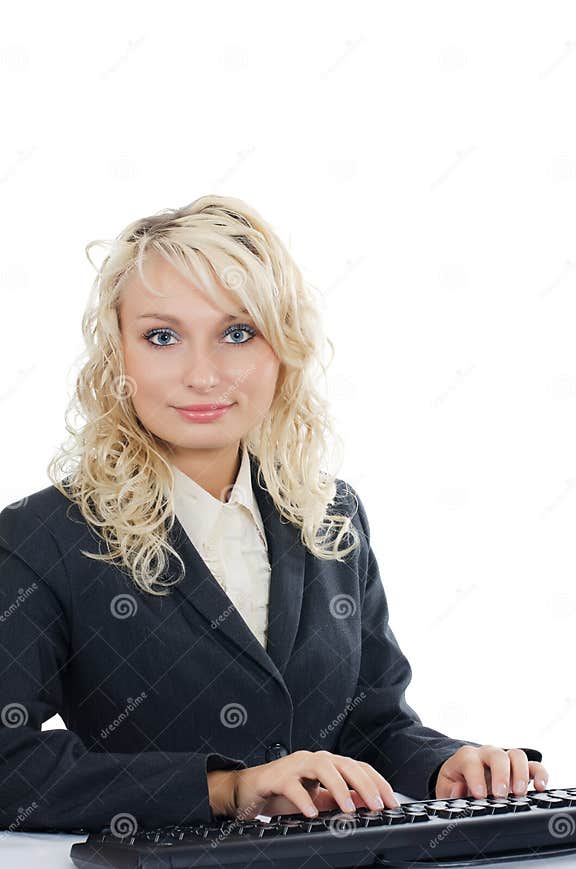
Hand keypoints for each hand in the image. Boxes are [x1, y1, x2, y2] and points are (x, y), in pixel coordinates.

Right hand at [230, 750, 400, 819]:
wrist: (249, 792)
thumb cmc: (284, 793)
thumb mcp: (318, 798)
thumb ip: (340, 798)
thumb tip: (366, 802)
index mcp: (327, 764)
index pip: (358, 767)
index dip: (377, 783)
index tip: (392, 802)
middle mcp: (314, 760)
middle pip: (345, 764)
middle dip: (365, 784)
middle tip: (378, 806)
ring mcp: (295, 765)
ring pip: (322, 767)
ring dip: (338, 787)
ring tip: (350, 809)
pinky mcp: (277, 777)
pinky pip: (293, 785)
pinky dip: (304, 799)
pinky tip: (312, 813)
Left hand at [435, 745, 548, 799]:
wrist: (463, 778)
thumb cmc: (456, 782)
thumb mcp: (445, 787)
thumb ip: (450, 789)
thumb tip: (459, 789)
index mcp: (466, 757)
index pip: (471, 761)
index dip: (476, 777)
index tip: (480, 795)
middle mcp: (486, 754)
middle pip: (497, 755)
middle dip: (500, 775)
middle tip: (500, 795)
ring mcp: (505, 760)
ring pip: (517, 755)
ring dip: (521, 774)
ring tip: (519, 794)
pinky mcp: (520, 769)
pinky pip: (534, 766)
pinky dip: (540, 774)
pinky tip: (541, 788)